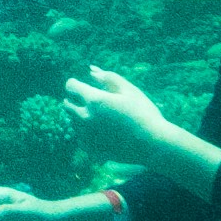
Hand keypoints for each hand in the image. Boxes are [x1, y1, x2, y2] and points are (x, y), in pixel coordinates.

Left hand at [60, 64, 194, 170]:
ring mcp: (86, 136)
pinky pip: (80, 137)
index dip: (75, 83)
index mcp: (94, 101)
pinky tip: (101, 132)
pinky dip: (87, 133)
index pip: (71, 86)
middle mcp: (85, 119)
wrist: (152, 145)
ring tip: (102, 118)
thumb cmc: (143, 113)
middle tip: (90, 100)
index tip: (81, 84)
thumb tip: (91, 71)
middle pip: (67, 105)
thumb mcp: (129, 90)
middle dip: (75, 100)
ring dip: (81, 116)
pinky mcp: (90, 149)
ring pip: (74, 122)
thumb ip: (108, 78)